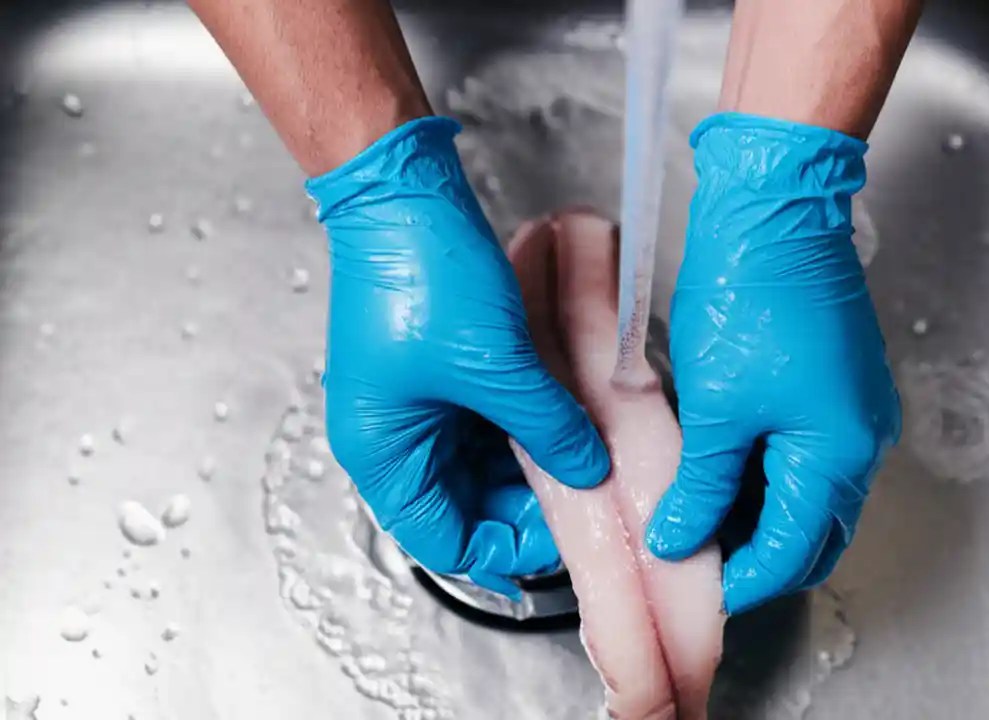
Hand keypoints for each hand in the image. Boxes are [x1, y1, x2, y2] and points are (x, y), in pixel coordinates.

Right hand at [307, 118, 609, 596]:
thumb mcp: (497, 366)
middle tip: (584, 485)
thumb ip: (549, 426)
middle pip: (465, 503)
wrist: (399, 193)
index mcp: (384, 455)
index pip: (446, 541)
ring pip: (480, 460)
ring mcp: (413, 403)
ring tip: (580, 446)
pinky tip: (561, 410)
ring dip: (529, 456)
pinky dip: (520, 421)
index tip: (564, 532)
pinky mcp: (434, 369)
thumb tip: (589, 467)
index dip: (506, 547)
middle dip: (526, 499)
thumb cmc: (420, 276)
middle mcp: (391, 438)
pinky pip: (482, 417)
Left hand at [646, 113, 900, 613]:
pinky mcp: (837, 384)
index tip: (695, 590)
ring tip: (699, 515)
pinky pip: (809, 455)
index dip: (743, 580)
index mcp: (839, 455)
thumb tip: (678, 538)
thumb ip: (700, 484)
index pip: (793, 551)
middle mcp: (862, 442)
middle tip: (699, 561)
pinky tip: (721, 470)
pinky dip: (769, 476)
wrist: (775, 208)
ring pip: (811, 495)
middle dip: (761, 556)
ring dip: (762, 515)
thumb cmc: (751, 295)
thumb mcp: (715, 406)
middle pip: (814, 532)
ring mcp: (855, 412)